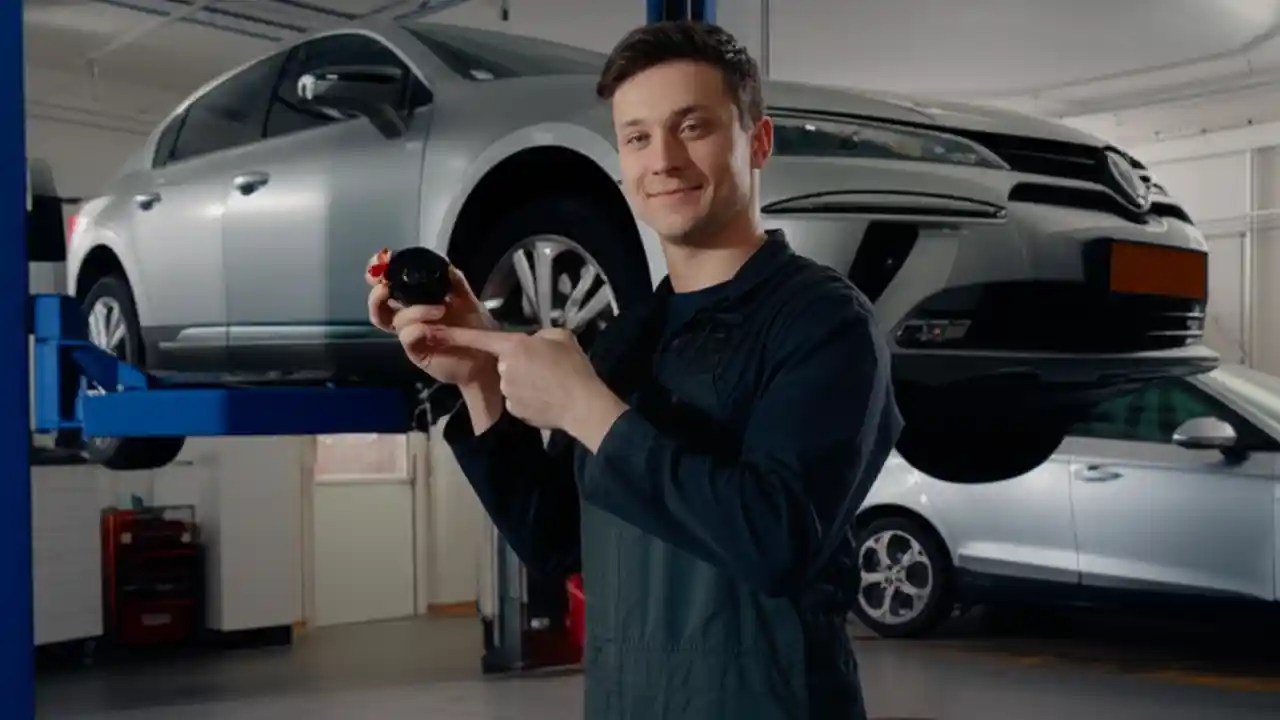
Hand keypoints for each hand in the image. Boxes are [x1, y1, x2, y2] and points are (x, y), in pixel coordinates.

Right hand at [365, 250, 496, 387]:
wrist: (487, 358)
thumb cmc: (475, 328)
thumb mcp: (467, 299)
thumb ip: (454, 281)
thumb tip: (444, 264)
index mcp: (417, 301)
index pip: (391, 286)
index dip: (380, 274)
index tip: (380, 262)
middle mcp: (410, 317)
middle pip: (379, 306)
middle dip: (377, 294)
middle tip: (386, 287)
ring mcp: (412, 335)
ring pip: (395, 320)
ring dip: (414, 311)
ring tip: (440, 309)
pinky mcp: (417, 353)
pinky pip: (407, 337)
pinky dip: (416, 329)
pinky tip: (434, 329)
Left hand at [430, 325, 629, 448]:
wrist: (581, 405)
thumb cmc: (572, 367)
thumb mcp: (561, 338)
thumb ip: (541, 336)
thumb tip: (534, 343)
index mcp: (514, 346)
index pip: (478, 338)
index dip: (454, 335)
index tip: (431, 332)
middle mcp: (504, 369)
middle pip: (504, 363)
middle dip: (519, 364)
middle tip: (545, 369)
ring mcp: (507, 392)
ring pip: (511, 383)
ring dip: (525, 383)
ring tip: (549, 386)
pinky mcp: (514, 410)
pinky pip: (517, 400)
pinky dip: (529, 400)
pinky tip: (546, 400)